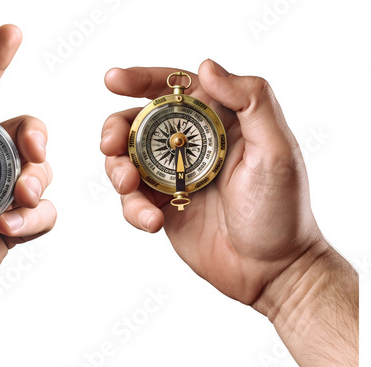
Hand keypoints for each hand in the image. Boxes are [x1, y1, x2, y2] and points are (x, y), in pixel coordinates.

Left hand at [0, 25, 53, 366]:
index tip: (11, 31)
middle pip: (26, 128)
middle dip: (38, 135)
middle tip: (32, 153)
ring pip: (43, 170)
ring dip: (39, 181)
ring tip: (17, 202)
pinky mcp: (13, 227)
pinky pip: (47, 213)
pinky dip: (36, 218)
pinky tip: (7, 229)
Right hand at [101, 60, 356, 366]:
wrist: (272, 271)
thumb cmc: (284, 211)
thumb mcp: (277, 150)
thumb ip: (251, 101)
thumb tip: (207, 67)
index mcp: (220, 121)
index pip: (175, 88)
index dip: (141, 78)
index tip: (114, 80)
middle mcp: (192, 144)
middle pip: (138, 121)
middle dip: (116, 128)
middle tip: (111, 144)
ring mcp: (173, 176)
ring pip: (125, 159)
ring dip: (116, 168)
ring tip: (128, 185)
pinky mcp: (161, 206)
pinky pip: (130, 199)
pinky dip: (132, 208)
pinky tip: (153, 222)